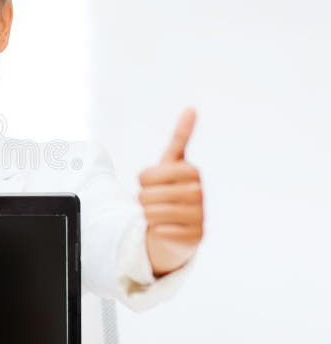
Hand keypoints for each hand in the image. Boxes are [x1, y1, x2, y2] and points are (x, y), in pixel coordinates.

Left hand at [138, 108, 203, 276]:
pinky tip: (167, 227)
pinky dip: (157, 229)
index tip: (153, 182)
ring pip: (152, 213)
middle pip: (147, 195)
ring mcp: (200, 214)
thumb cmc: (172, 189)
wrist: (181, 224)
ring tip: (159, 213)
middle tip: (156, 200)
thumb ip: (180, 137)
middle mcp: (199, 192)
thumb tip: (191, 108)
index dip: (142, 181)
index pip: (145, 176)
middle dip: (144, 199)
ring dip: (149, 214)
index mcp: (192, 171)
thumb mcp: (173, 163)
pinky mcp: (196, 235)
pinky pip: (161, 230)